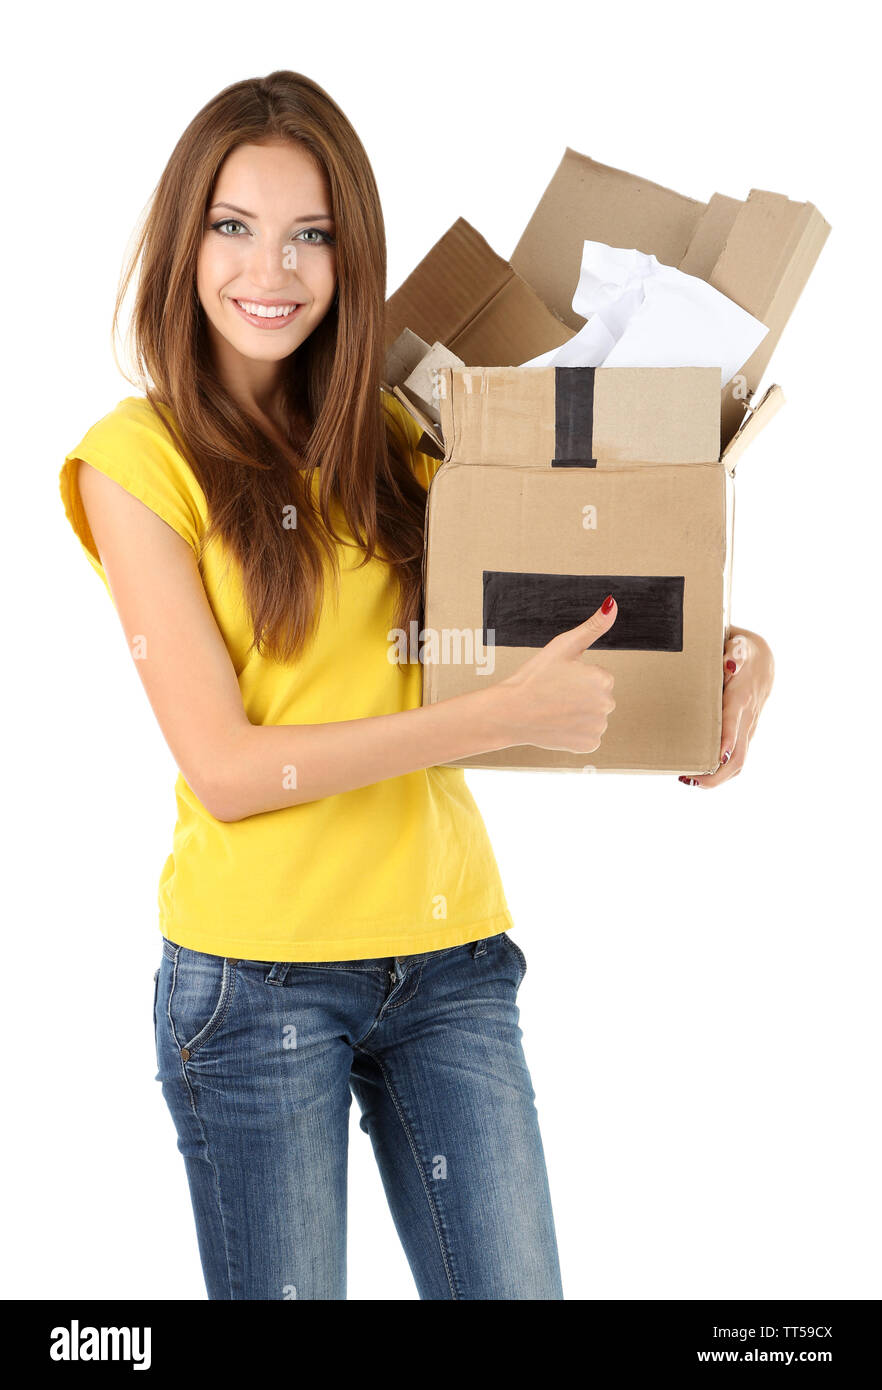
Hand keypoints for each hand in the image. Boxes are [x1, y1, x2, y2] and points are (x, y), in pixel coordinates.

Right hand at [493, 596, 617, 752]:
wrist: (511, 712)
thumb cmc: (534, 677)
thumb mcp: (564, 646)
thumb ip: (593, 626)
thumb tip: (613, 604)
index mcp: (603, 679)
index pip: (600, 677)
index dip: (579, 677)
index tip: (560, 680)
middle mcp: (607, 704)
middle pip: (600, 697)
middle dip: (583, 696)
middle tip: (555, 694)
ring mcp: (598, 727)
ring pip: (595, 717)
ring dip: (580, 714)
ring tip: (555, 710)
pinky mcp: (589, 745)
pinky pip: (589, 736)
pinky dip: (576, 732)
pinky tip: (559, 725)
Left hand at [679, 627, 774, 788]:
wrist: (762, 659)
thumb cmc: (743, 651)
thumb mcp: (739, 645)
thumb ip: (735, 652)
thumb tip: (731, 664)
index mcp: (741, 698)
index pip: (735, 723)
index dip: (728, 741)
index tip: (719, 758)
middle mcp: (747, 718)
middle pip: (739, 756)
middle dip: (717, 773)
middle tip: (690, 778)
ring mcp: (748, 729)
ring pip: (739, 763)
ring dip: (716, 777)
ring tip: (689, 779)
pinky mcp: (745, 733)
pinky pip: (737, 759)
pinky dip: (719, 771)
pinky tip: (698, 774)